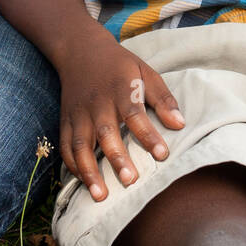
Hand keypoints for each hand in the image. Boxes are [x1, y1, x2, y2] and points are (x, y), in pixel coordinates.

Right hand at [58, 38, 184, 201]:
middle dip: (117, 158)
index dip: (148, 134)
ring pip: (80, 144)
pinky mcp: (65, 120)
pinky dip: (72, 165)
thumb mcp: (145, 71)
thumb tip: (180, 124)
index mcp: (120, 89)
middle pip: (106, 132)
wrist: (80, 50)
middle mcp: (97, 103)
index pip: (134, 113)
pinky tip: (84, 182)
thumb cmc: (119, 65)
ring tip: (100, 195)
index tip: (162, 154)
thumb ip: (162, 98)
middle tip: (130, 180)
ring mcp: (78, 113)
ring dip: (89, 170)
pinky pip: (65, 146)